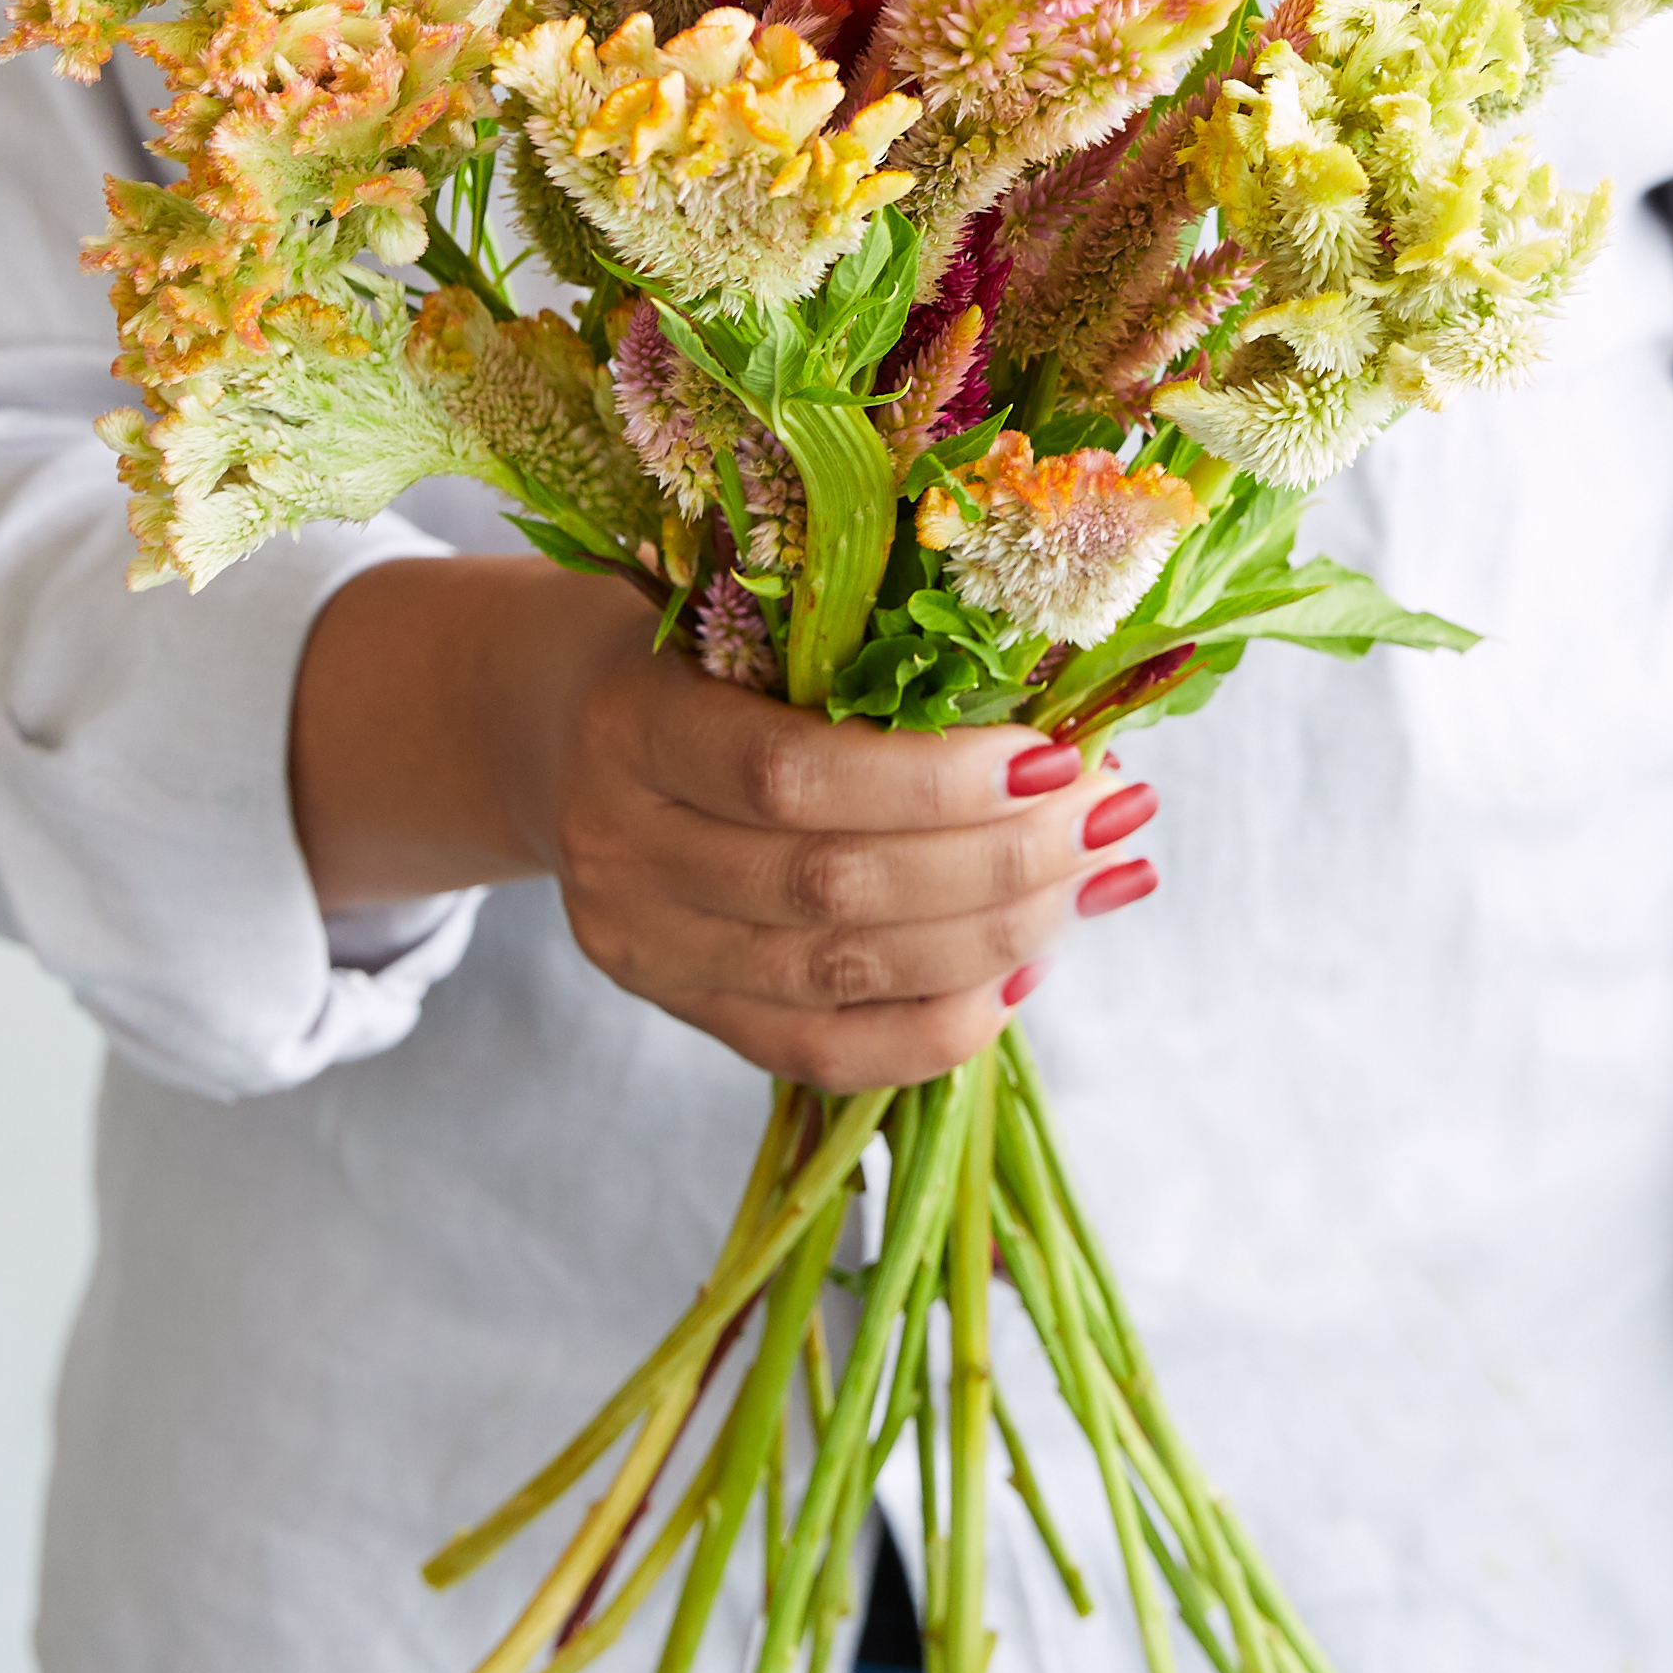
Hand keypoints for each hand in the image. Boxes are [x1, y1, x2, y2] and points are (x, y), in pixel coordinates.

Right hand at [288, 558, 1156, 1087]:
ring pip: (843, 976)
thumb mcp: (758, 618)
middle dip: (999, 862)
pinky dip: (942, 1025)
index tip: (1054, 754)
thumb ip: (879, 658)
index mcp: (632, 724)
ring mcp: (645, 949)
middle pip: (830, 888)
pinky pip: (828, 1054)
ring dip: (997, 937)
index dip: (936, 782)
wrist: (564, 731)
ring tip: (1092, 882)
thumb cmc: (702, 653)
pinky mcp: (688, 1015)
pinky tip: (1024, 973)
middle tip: (1109, 815)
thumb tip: (1080, 705)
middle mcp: (621, 849)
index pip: (790, 774)